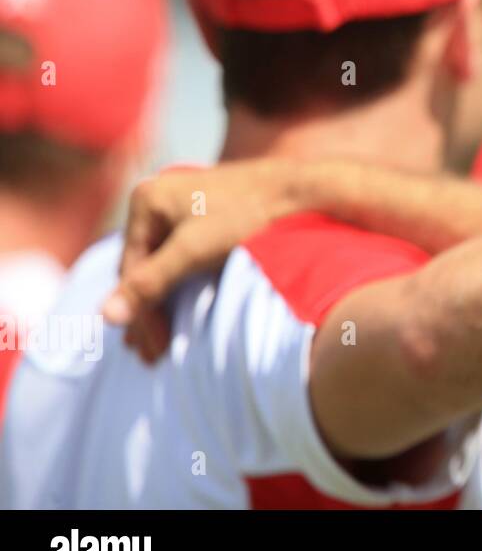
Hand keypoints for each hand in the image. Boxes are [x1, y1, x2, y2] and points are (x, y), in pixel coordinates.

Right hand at [105, 158, 299, 359]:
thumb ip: (151, 283)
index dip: (141, 315)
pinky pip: (187, 258)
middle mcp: (161, 197)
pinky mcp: (211, 216)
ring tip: (163, 344)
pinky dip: (185, 286)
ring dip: (165, 304)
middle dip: (149, 313)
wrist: (307, 192)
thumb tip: (105, 317)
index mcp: (147, 199)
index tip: (153, 353)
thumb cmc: (250, 216)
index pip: (131, 270)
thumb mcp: (195, 251)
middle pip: (146, 268)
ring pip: (166, 265)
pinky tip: (188, 311)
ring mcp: (186, 206)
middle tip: (151, 357)